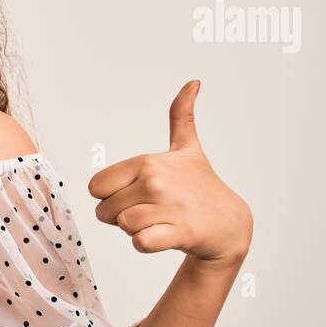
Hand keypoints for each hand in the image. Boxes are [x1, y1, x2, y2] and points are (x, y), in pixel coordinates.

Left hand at [88, 80, 251, 267]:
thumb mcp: (188, 148)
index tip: (134, 194)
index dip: (110, 196)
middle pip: (104, 211)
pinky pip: (140, 243)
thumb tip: (193, 82)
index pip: (96, 187)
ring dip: (135, 230)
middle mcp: (156, 181)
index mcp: (148, 162)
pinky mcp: (178, 232)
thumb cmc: (201, 186)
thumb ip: (181, 116)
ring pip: (123, 227)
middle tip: (150, 211)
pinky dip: (146, 244)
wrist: (229, 223)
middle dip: (120, 217)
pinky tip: (164, 235)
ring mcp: (168, 207)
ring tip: (159, 221)